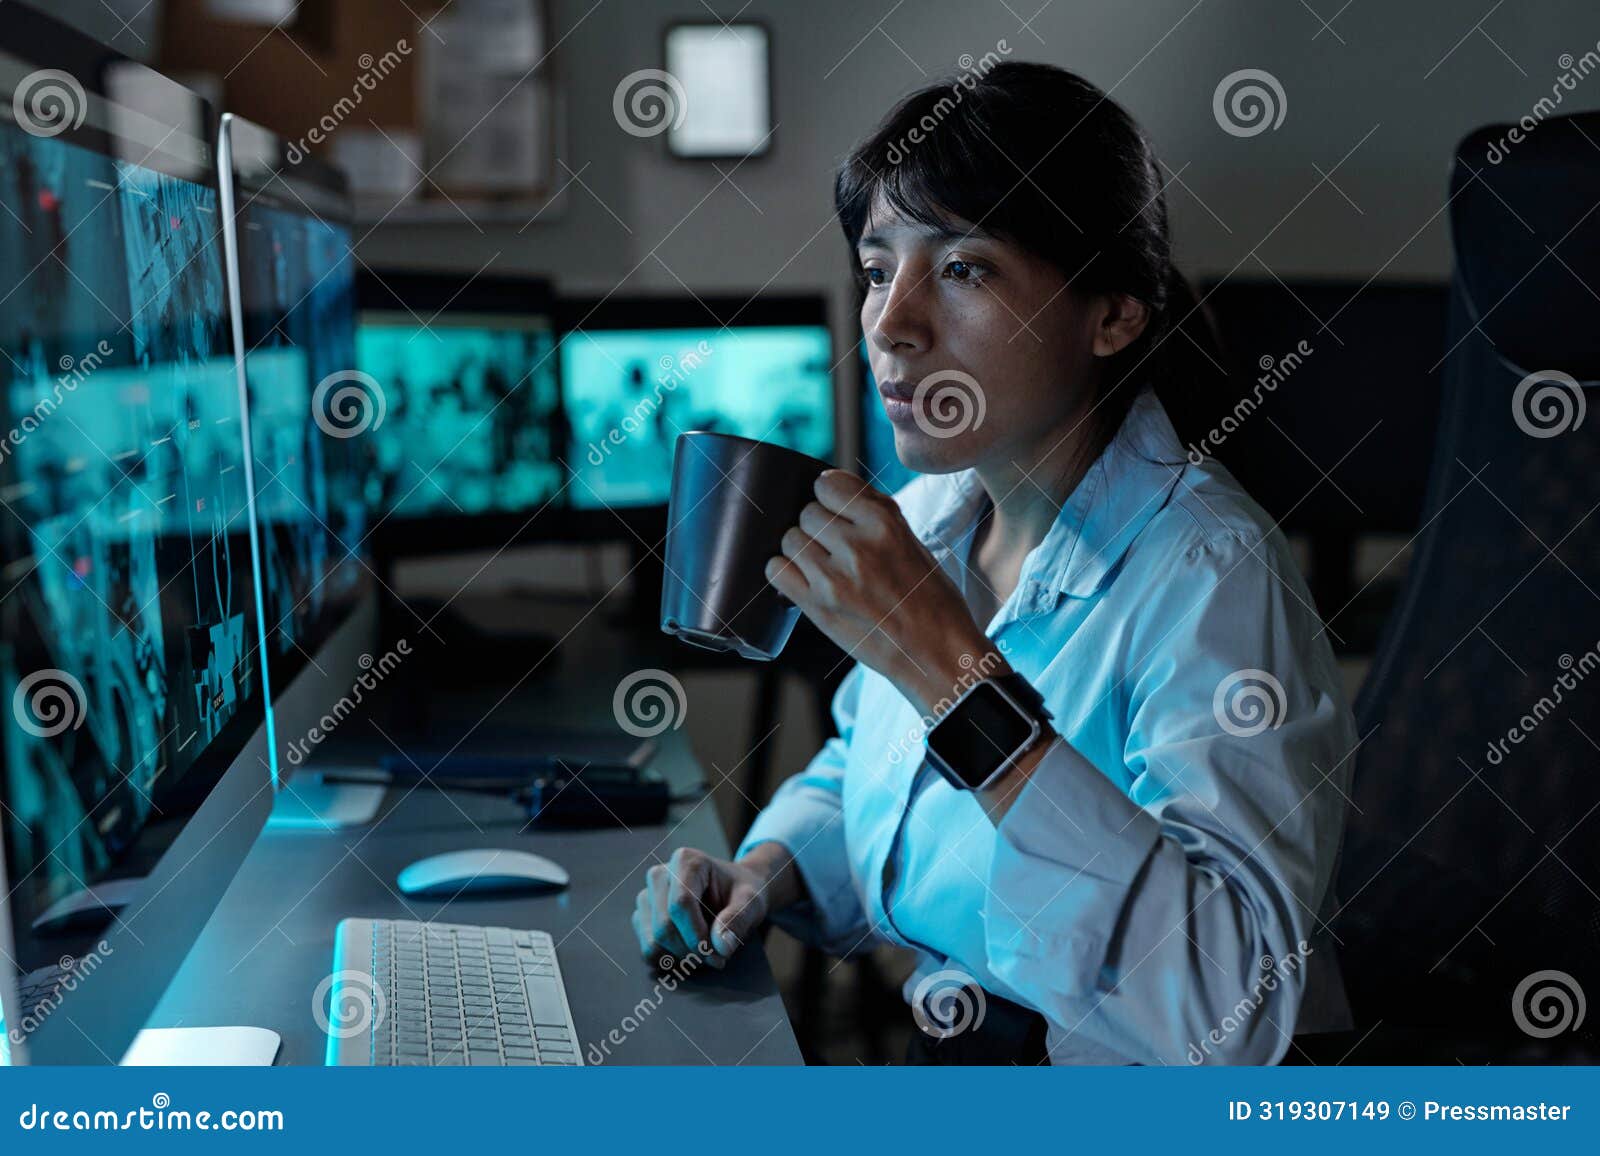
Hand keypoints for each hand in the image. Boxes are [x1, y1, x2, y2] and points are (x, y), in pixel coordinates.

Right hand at [631, 846, 787, 967]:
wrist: (733, 893)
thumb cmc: (742, 894)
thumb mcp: (752, 903)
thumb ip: (738, 920)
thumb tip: (721, 946)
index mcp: (686, 860)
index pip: (681, 904)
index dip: (698, 936)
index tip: (720, 954)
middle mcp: (660, 874)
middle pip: (664, 927)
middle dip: (692, 951)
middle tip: (718, 957)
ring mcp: (647, 896)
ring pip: (653, 942)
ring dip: (682, 957)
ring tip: (706, 951)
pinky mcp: (643, 916)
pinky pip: (649, 950)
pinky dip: (671, 960)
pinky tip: (691, 951)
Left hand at [764, 470, 1002, 715]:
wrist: (937, 653)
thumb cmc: (931, 599)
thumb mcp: (912, 543)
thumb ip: (873, 515)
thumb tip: (832, 490)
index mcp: (885, 522)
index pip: (828, 484)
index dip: (829, 496)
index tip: (834, 510)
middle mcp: (858, 546)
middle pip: (807, 513)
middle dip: (817, 527)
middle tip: (834, 548)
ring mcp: (834, 578)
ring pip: (790, 539)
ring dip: (801, 550)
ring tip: (822, 566)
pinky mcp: (818, 607)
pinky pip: (776, 570)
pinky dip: (784, 572)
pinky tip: (803, 580)